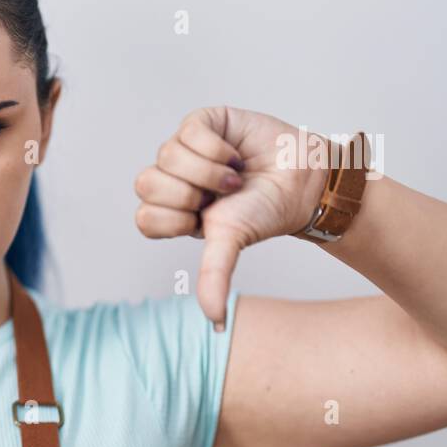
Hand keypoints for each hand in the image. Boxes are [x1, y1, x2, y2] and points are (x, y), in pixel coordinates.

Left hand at [133, 105, 330, 326]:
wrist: (302, 181)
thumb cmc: (264, 212)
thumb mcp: (231, 245)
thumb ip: (214, 278)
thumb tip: (216, 325)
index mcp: (171, 210)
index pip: (143, 216)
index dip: (172, 219)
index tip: (205, 219)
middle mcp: (172, 178)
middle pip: (145, 183)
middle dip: (189, 194)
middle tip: (220, 197)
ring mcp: (184, 148)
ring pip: (167, 155)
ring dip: (209, 172)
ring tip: (233, 177)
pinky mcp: (202, 122)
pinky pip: (189, 131)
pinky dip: (216, 148)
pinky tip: (234, 154)